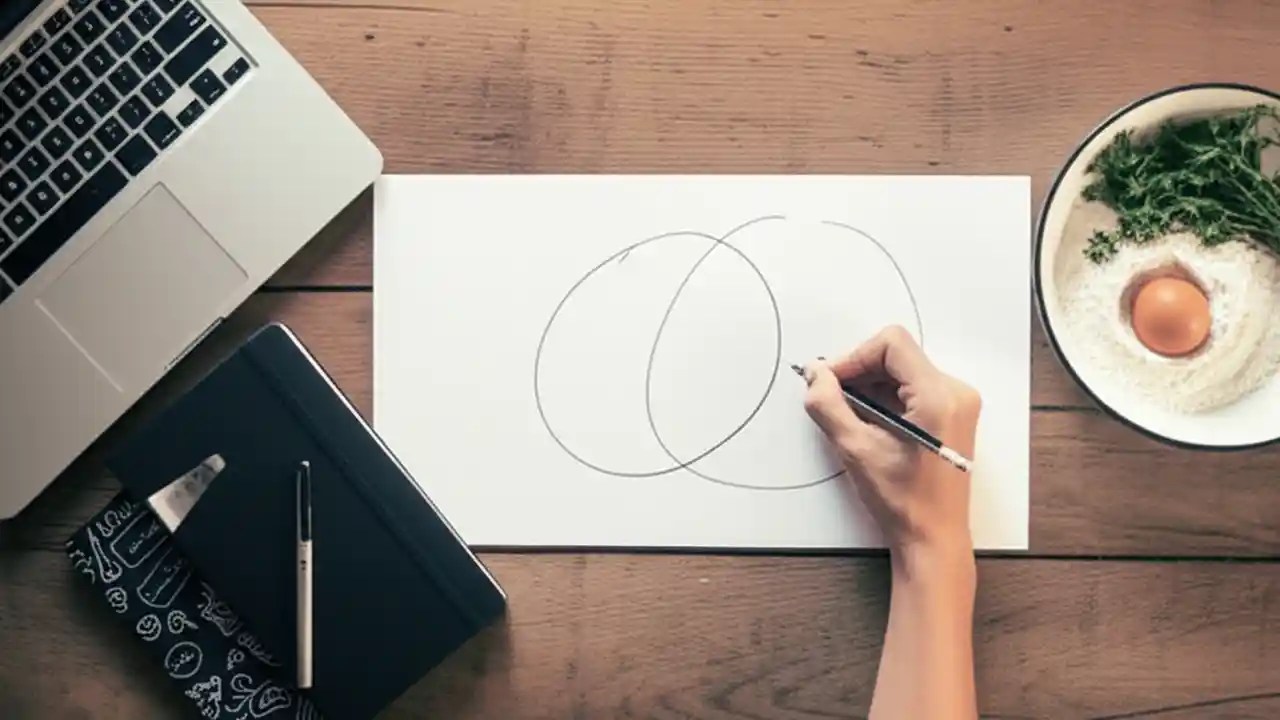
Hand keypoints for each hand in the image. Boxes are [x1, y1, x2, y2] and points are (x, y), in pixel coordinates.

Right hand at [802, 326, 980, 555]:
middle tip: (831, 398)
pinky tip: (869, 424)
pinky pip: (912, 389)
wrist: (933, 538)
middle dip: (859, 372)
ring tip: (849, 416)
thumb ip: (829, 404)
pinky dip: (885, 399)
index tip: (830, 381)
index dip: (853, 357)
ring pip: (902, 372)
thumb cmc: (904, 502)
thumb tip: (815, 374)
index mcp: (939, 397)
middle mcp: (955, 393)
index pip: (891, 344)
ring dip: (870, 387)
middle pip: (897, 356)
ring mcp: (957, 404)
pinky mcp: (951, 416)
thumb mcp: (856, 450)